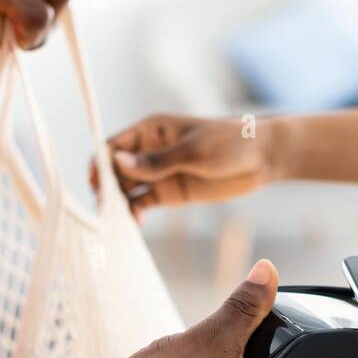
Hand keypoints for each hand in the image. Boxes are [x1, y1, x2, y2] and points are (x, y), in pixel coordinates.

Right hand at [98, 114, 280, 219]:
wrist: (261, 158)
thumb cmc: (229, 143)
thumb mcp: (193, 151)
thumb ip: (156, 161)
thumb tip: (117, 162)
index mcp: (150, 131)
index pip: (113, 146)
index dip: (100, 164)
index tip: (96, 185)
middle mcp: (148, 151)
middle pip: (114, 171)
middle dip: (105, 189)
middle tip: (104, 211)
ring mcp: (158, 173)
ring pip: (126, 189)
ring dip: (117, 205)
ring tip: (115, 223)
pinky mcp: (169, 193)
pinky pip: (142, 203)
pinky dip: (134, 214)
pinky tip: (133, 226)